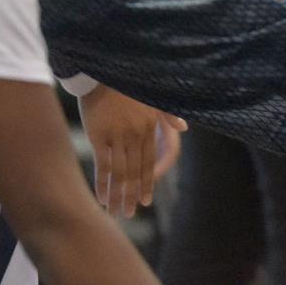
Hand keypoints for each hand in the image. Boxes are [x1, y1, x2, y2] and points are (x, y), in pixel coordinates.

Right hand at [79, 85, 188, 217]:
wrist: (105, 72)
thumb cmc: (127, 84)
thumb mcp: (153, 96)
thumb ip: (167, 114)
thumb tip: (185, 129)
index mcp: (149, 127)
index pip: (148, 163)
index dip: (146, 183)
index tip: (145, 201)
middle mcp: (136, 135)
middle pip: (135, 172)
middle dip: (132, 195)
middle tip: (130, 214)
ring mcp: (118, 137)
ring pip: (120, 174)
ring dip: (118, 195)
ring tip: (116, 212)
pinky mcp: (100, 137)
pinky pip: (103, 166)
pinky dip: (103, 184)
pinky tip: (102, 198)